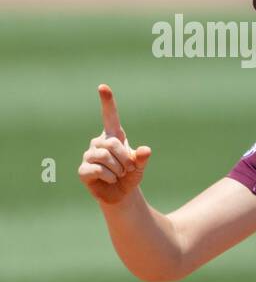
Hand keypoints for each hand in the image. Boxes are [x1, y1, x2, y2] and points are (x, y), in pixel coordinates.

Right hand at [78, 84, 152, 205]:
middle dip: (125, 159)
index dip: (107, 102)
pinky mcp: (83, 170)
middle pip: (112, 143)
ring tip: (119, 175)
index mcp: (113, 137)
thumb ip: (142, 158)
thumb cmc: (129, 176)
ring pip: (105, 156)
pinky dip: (110, 177)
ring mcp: (89, 156)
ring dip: (118, 169)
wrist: (120, 194)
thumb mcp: (140, 167)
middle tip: (129, 169)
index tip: (103, 87)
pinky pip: (98, 169)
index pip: (110, 117)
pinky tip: (109, 179)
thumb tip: (146, 150)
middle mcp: (98, 143)